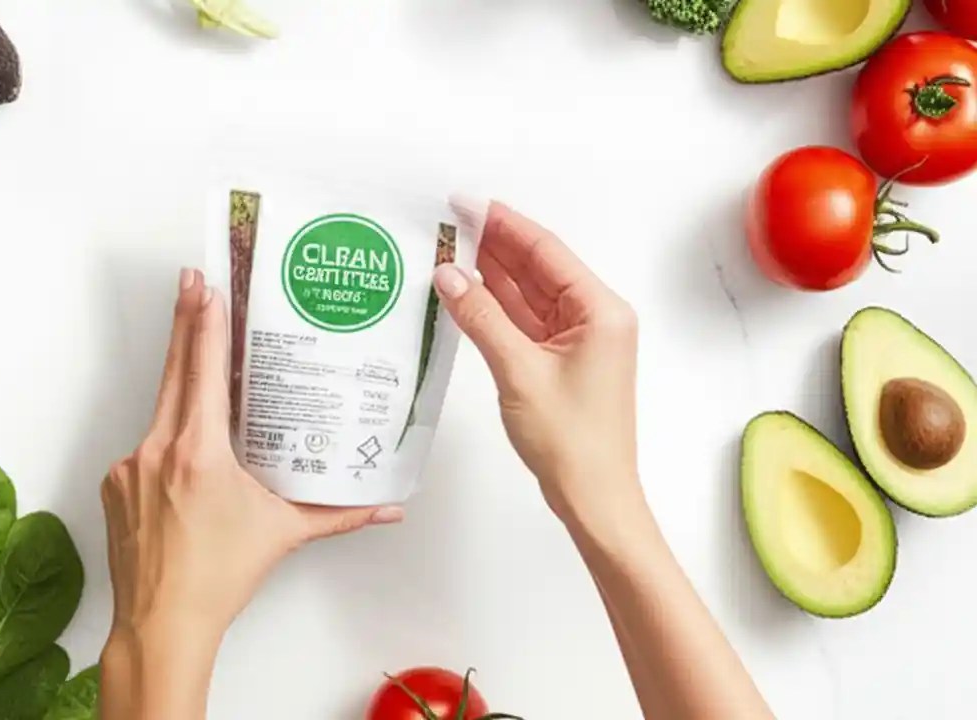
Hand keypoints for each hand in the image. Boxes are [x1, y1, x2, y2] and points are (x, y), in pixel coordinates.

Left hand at [100, 269, 404, 644]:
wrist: (161, 623)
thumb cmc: (219, 578)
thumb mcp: (283, 534)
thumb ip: (338, 513)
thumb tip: (386, 506)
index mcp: (199, 452)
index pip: (202, 370)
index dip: (203, 323)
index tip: (202, 285)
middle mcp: (158, 450)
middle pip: (174, 372)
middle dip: (185, 324)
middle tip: (191, 282)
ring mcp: (129, 467)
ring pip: (160, 413)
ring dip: (182, 394)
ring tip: (205, 382)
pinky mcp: (114, 484)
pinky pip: (144, 450)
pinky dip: (165, 447)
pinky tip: (186, 472)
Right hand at [435, 201, 640, 525]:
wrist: (594, 497)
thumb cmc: (572, 441)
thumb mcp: (518, 372)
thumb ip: (481, 317)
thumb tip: (448, 274)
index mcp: (600, 311)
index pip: (546, 251)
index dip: (504, 224)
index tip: (467, 202)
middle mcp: (594, 318)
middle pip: (537, 268)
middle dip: (494, 245)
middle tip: (448, 221)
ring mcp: (577, 341)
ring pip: (528, 295)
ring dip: (491, 275)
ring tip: (448, 249)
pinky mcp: (561, 362)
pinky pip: (525, 322)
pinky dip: (496, 308)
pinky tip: (466, 291)